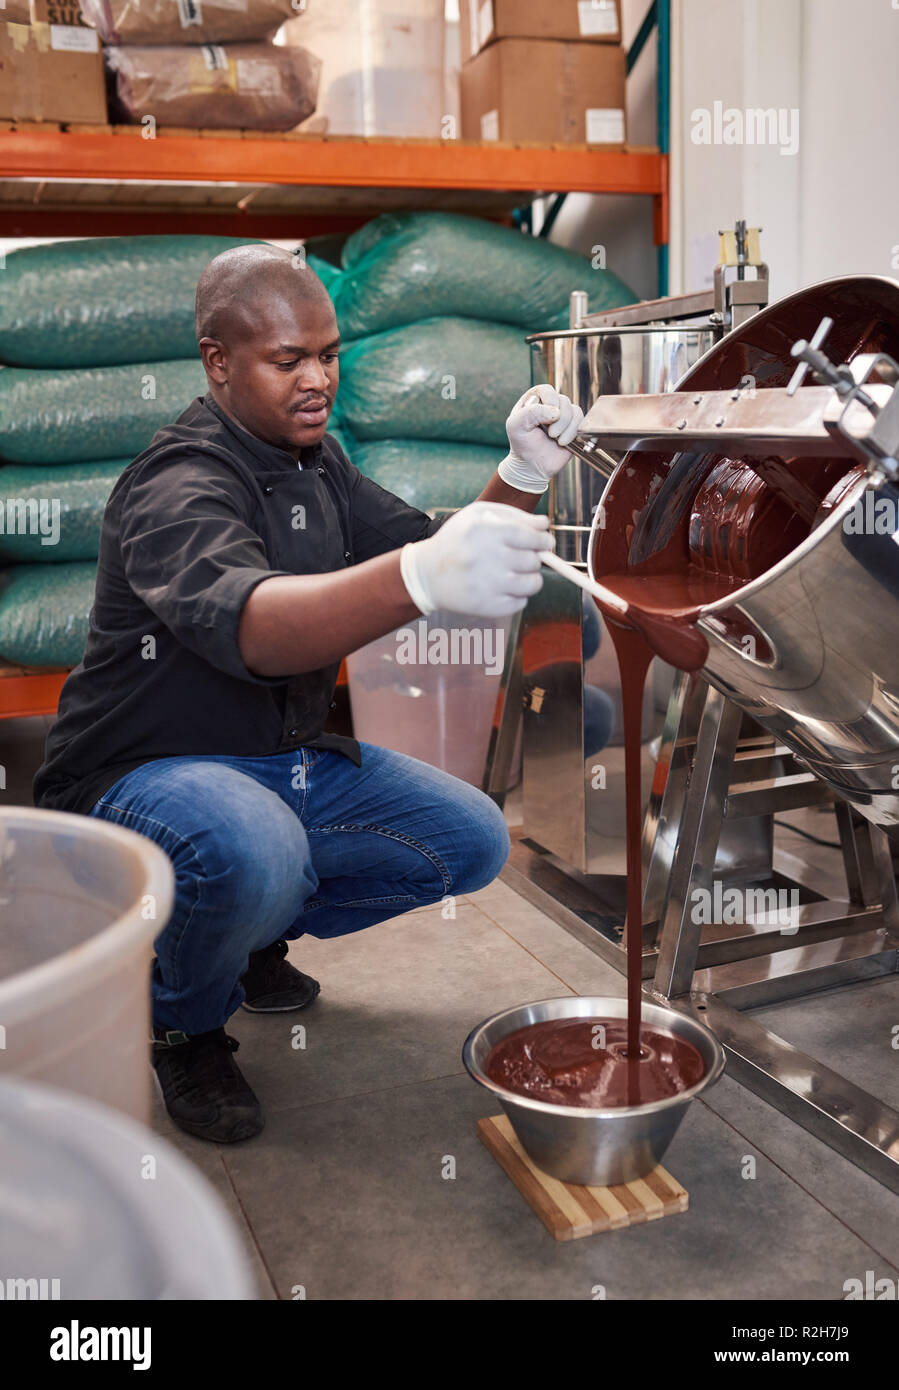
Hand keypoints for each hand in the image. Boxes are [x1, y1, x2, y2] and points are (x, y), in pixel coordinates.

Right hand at [400, 501, 552, 617]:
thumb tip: (544, 525)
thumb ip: (514, 516)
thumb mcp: (478, 516)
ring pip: (533, 584)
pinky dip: (518, 596)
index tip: (545, 542)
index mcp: (486, 532)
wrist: (426, 574)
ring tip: (517, 573)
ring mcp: (488, 585)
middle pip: (534, 561)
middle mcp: (488, 559)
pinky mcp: (487, 607)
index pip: (532, 537)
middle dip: (534, 558)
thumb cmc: (457, 540)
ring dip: (531, 578)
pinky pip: (521, 603)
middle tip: (522, 557)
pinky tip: (503, 587)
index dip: (544, 540)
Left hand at [498, 384, 583, 493]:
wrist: (532, 466)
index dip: (550, 401)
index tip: (546, 418)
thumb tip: (556, 412)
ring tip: (555, 439)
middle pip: (563, 401)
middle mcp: (549, 405)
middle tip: (550, 434)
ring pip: (574, 410)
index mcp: (534, 400)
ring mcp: (562, 415)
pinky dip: (573, 432)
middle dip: (559, 419)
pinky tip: (562, 442)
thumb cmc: (522, 444)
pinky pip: (581, 421)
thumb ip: (531, 412)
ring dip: (566, 427)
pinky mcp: (572, 426)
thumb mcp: (516, 425)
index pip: (546, 390)